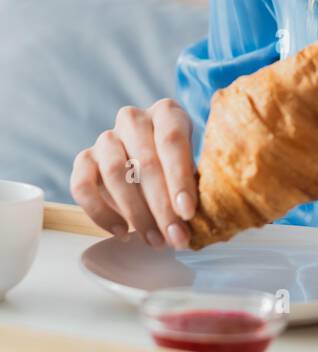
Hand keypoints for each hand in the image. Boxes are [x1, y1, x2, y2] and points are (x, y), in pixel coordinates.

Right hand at [69, 99, 197, 249]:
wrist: (147, 163)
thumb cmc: (177, 166)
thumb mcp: (193, 165)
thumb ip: (196, 184)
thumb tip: (201, 222)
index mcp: (166, 112)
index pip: (172, 140)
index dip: (180, 178)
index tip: (188, 212)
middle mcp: (133, 119)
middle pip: (145, 161)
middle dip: (162, 205)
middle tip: (175, 236)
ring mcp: (106, 138)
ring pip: (115, 173)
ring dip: (136, 213)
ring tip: (155, 240)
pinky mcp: (84, 159)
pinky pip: (82, 185)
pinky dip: (100, 213)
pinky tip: (122, 232)